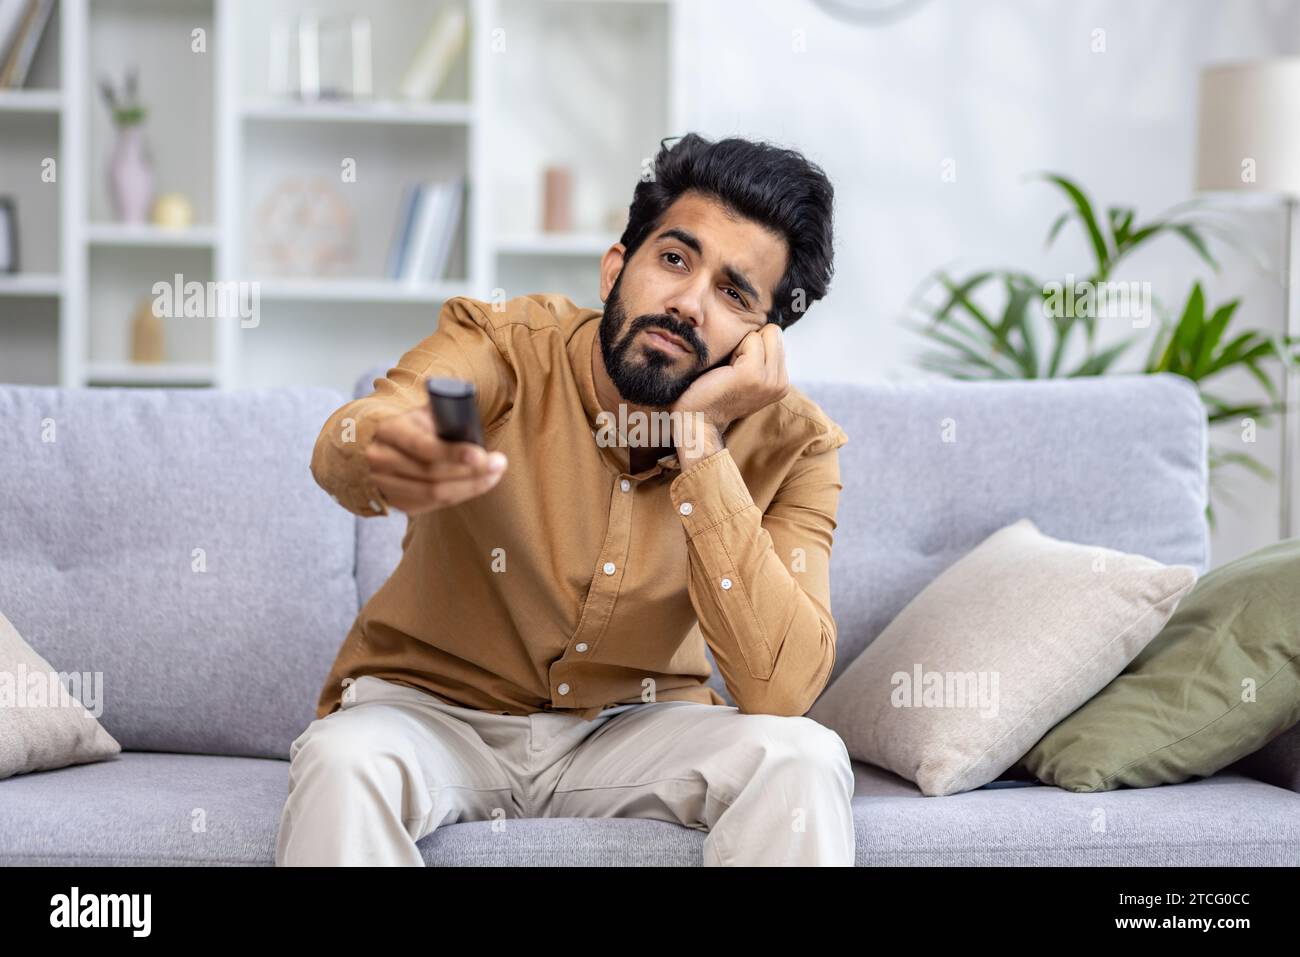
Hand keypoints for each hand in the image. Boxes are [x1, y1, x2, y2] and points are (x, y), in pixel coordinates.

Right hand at [364, 405, 506, 515]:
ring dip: (471, 486)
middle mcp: (382, 459)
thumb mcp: (419, 413)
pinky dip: (459, 495)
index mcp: (389, 430)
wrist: (370, 446)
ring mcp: (385, 485)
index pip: (422, 446)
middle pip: (432, 474)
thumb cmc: (408, 425)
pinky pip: (433, 504)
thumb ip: (442, 413)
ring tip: (495, 473)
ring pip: (434, 494)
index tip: (480, 454)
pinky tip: (478, 484)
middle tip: (499, 463)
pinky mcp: (396, 502)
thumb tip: (471, 418)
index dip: (453, 453)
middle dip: (471, 471)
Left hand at [670, 322, 789, 434]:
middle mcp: (781, 383)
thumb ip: (762, 356)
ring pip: (765, 333)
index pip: (778, 339)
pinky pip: (751, 339)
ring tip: (730, 371)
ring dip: (743, 346)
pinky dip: (735, 349)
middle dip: (752, 343)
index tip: (739, 369)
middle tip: (733, 368)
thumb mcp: (748, 375)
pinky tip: (726, 371)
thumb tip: (764, 327)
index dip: (755, 346)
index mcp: (782, 383)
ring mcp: (770, 380)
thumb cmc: (714, 393)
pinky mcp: (753, 374)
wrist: (697, 420)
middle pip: (775, 332)